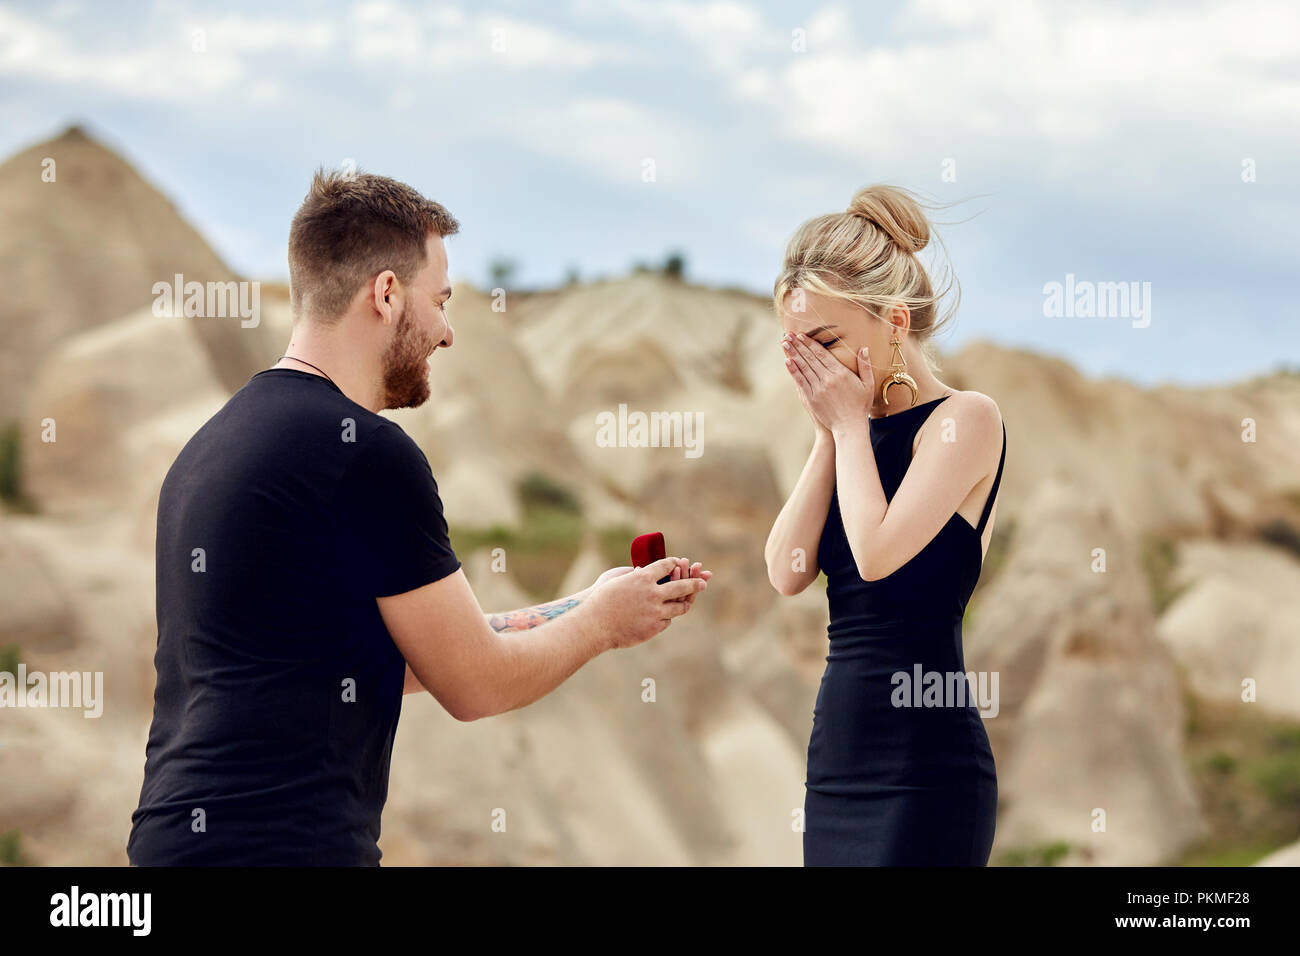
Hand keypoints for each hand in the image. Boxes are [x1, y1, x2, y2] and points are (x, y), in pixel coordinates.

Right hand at [589, 557, 709, 649]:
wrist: (595, 625)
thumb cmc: (601, 601)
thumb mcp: (616, 581)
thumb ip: (634, 577)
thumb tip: (643, 572)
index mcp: (643, 578)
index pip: (665, 565)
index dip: (673, 563)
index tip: (678, 562)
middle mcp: (652, 593)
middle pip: (681, 586)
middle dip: (694, 582)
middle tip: (704, 581)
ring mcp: (655, 612)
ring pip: (678, 607)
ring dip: (684, 604)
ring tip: (688, 602)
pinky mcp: (653, 627)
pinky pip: (666, 621)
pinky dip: (665, 618)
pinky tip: (665, 616)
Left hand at [782, 331, 872, 431]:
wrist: (849, 427)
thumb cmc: (860, 406)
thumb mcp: (867, 385)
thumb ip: (865, 366)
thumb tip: (863, 347)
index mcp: (841, 373)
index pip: (822, 354)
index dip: (811, 344)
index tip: (802, 335)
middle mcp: (828, 379)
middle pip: (810, 358)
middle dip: (798, 345)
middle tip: (789, 335)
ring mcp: (818, 389)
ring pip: (803, 367)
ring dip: (793, 354)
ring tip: (785, 343)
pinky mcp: (812, 399)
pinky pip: (801, 381)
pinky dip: (793, 371)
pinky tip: (787, 361)